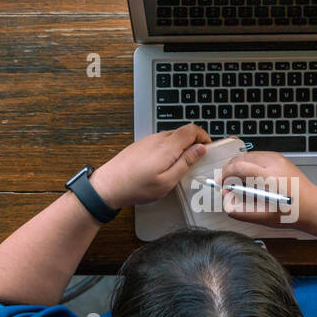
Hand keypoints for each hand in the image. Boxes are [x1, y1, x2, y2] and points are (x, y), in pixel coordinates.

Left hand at [90, 124, 210, 208]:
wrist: (108, 185)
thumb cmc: (136, 187)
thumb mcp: (167, 181)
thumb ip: (185, 163)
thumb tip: (200, 149)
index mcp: (168, 146)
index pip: (192, 130)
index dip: (203, 136)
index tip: (208, 147)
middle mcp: (158, 138)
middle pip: (182, 132)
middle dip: (193, 142)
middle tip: (197, 159)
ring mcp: (148, 140)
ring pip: (171, 137)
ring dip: (180, 146)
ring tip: (181, 164)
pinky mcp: (141, 145)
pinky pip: (160, 142)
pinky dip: (169, 149)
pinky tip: (164, 165)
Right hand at [218, 151, 316, 227]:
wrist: (313, 206)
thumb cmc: (291, 213)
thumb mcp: (263, 217)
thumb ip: (240, 210)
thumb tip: (226, 199)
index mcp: (269, 178)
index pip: (238, 167)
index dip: (225, 175)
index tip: (221, 184)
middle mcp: (273, 163)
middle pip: (240, 158)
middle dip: (229, 169)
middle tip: (227, 184)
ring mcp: (277, 158)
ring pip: (247, 155)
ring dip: (238, 166)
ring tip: (239, 182)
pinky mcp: (279, 158)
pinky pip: (256, 156)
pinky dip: (249, 164)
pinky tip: (251, 178)